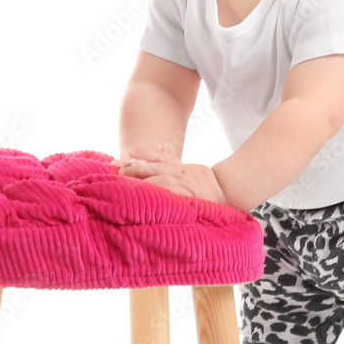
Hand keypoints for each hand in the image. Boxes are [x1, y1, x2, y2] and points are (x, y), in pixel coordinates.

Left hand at [113, 146, 227, 203]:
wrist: (225, 188)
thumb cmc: (203, 181)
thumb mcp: (187, 167)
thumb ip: (172, 158)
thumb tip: (163, 146)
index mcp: (176, 166)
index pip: (157, 156)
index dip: (142, 154)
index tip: (127, 153)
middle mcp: (177, 173)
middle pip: (153, 167)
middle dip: (134, 168)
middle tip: (118, 170)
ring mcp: (182, 183)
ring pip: (160, 180)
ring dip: (143, 181)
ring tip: (127, 182)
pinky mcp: (188, 195)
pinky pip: (173, 194)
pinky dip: (162, 195)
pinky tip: (150, 197)